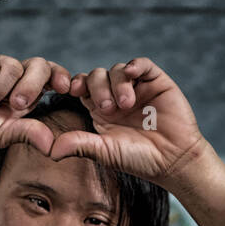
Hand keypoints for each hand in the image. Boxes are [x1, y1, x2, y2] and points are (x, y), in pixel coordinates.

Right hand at [0, 47, 71, 153]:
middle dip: (31, 86)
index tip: (64, 87)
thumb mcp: (5, 133)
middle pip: (38, 65)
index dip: (60, 76)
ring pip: (12, 66)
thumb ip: (28, 134)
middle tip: (15, 105)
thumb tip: (52, 146)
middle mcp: (15, 73)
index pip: (51, 75)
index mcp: (28, 90)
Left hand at [51, 58, 207, 184]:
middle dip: (98, 88)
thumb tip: (50, 150)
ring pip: (117, 69)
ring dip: (118, 83)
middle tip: (108, 109)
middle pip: (96, 75)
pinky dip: (135, 65)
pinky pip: (142, 64)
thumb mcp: (106, 152)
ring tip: (127, 104)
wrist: (174, 160)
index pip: (82, 88)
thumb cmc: (139, 160)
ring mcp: (137, 88)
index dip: (75, 85)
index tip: (73, 91)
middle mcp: (116, 96)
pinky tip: (132, 73)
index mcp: (100, 111)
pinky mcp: (156, 82)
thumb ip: (80, 145)